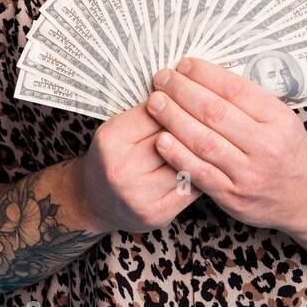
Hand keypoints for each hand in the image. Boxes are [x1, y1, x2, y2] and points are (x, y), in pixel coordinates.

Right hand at [74, 102, 199, 234]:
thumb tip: (189, 93)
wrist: (94, 201)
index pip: (158, 112)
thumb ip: (148, 114)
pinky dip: (203, 172)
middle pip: (176, 138)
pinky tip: (207, 163)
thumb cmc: (111, 157)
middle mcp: (123, 169)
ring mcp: (141, 196)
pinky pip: (193, 186)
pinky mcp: (159, 214)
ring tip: (212, 138)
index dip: (177, 102)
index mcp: (112, 139)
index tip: (188, 96)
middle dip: (193, 125)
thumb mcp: (118, 128)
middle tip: (208, 116)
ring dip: (202, 150)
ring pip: (189, 163)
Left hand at [146, 56, 306, 237]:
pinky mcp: (233, 196)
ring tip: (155, 102)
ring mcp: (248, 173)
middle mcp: (265, 146)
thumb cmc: (288, 152)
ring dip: (174, 119)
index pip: (236, 89)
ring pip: (204, 141)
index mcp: (279, 120)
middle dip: (183, 91)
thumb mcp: (283, 120)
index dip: (205, 74)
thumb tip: (207, 75)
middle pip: (215, 113)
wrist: (305, 199)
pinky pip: (200, 173)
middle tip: (162, 78)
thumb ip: (251, 102)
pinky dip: (177, 155)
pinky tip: (160, 139)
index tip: (185, 64)